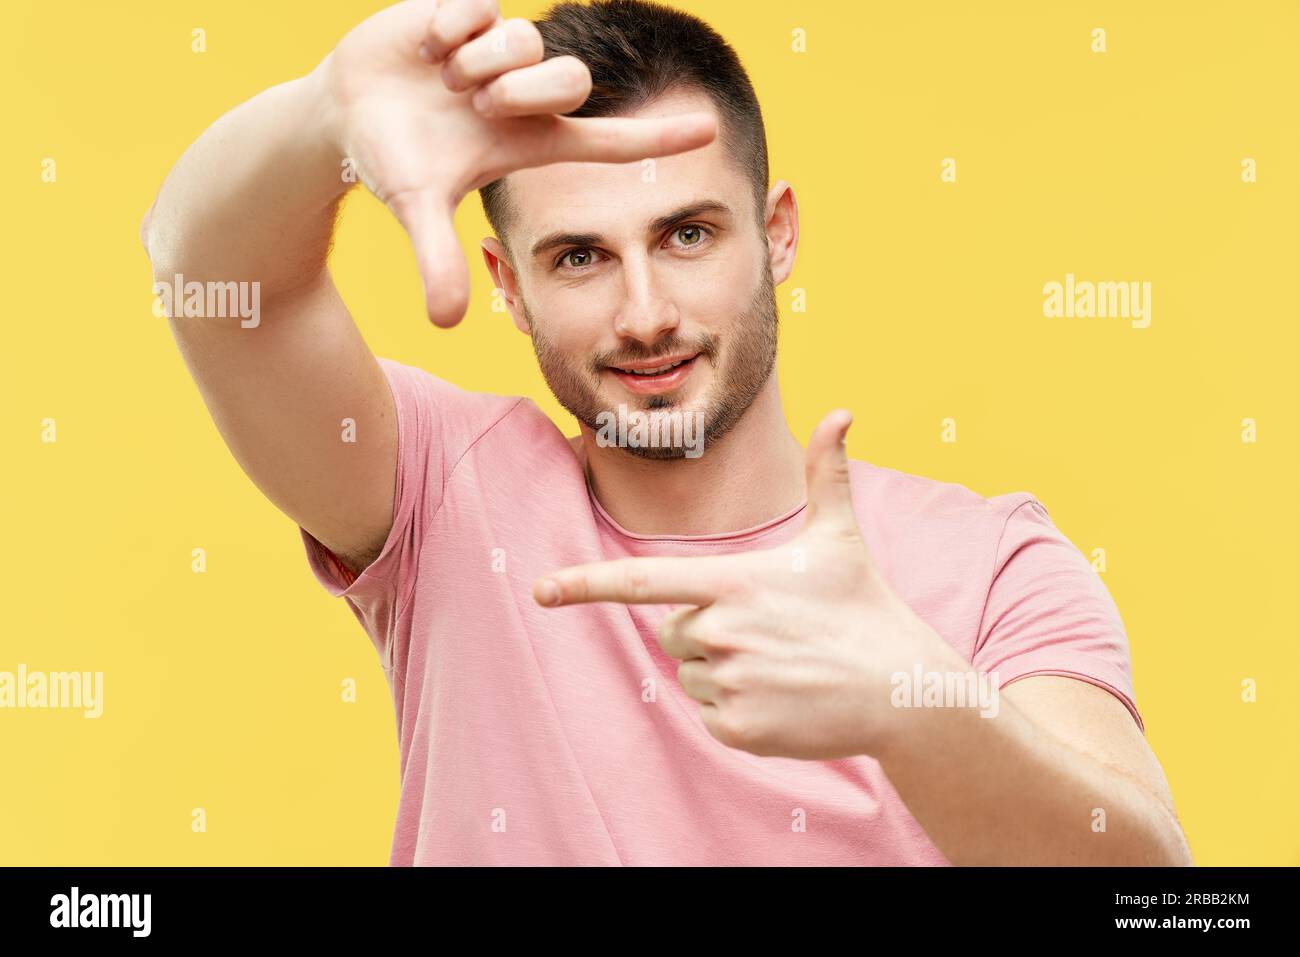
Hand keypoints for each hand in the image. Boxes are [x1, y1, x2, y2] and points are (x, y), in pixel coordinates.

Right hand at [318, 0, 717, 325]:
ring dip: (478, 63)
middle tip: (476, 104)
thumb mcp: (414, 207)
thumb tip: (445, 323)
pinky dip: (448, 30)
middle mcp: (526, 95)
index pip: (610, 140)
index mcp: (531, 140)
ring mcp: (501, 50)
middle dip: (523, 91)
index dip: (658, 137)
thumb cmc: (392, 160)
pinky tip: (426, 48)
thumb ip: (437, 259)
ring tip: (442, 79)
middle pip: (571, 79)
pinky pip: (480, 7)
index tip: (710, 132)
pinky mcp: (470, 11)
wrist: (343, 111)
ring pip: (525, 41)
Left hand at [532, 411, 961, 760]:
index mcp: (733, 581)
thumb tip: (844, 411)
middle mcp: (722, 631)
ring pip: (691, 673)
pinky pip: (709, 712)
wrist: (900, 690)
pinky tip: (781, 699)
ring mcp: (729, 682)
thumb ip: (828, 474)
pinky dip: (737, 708)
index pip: (641, 582)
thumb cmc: (864, 606)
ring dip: (723, 670)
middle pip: (673, 631)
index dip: (584, 585)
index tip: (540, 591)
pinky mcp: (737, 728)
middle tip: (767, 631)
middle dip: (707, 630)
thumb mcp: (841, 537)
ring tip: (780, 665)